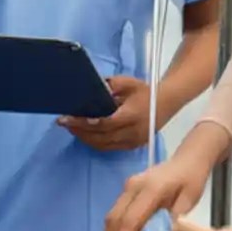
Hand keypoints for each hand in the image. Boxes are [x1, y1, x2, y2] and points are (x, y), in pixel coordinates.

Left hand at [60, 76, 174, 151]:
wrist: (168, 102)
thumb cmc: (145, 91)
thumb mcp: (127, 83)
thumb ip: (108, 86)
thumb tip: (90, 91)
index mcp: (132, 115)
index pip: (104, 123)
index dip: (84, 123)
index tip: (67, 118)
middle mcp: (133, 132)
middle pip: (101, 137)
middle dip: (80, 131)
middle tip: (63, 123)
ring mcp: (133, 141)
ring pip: (104, 145)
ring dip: (85, 138)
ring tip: (71, 128)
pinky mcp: (133, 146)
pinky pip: (110, 148)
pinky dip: (95, 142)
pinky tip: (85, 135)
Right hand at [103, 157, 211, 230]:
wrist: (187, 158)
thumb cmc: (191, 178)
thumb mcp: (191, 197)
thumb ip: (179, 215)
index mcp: (150, 189)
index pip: (130, 219)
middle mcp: (133, 187)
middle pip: (114, 218)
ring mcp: (128, 187)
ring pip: (112, 215)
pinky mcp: (128, 189)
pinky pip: (116, 211)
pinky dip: (114, 229)